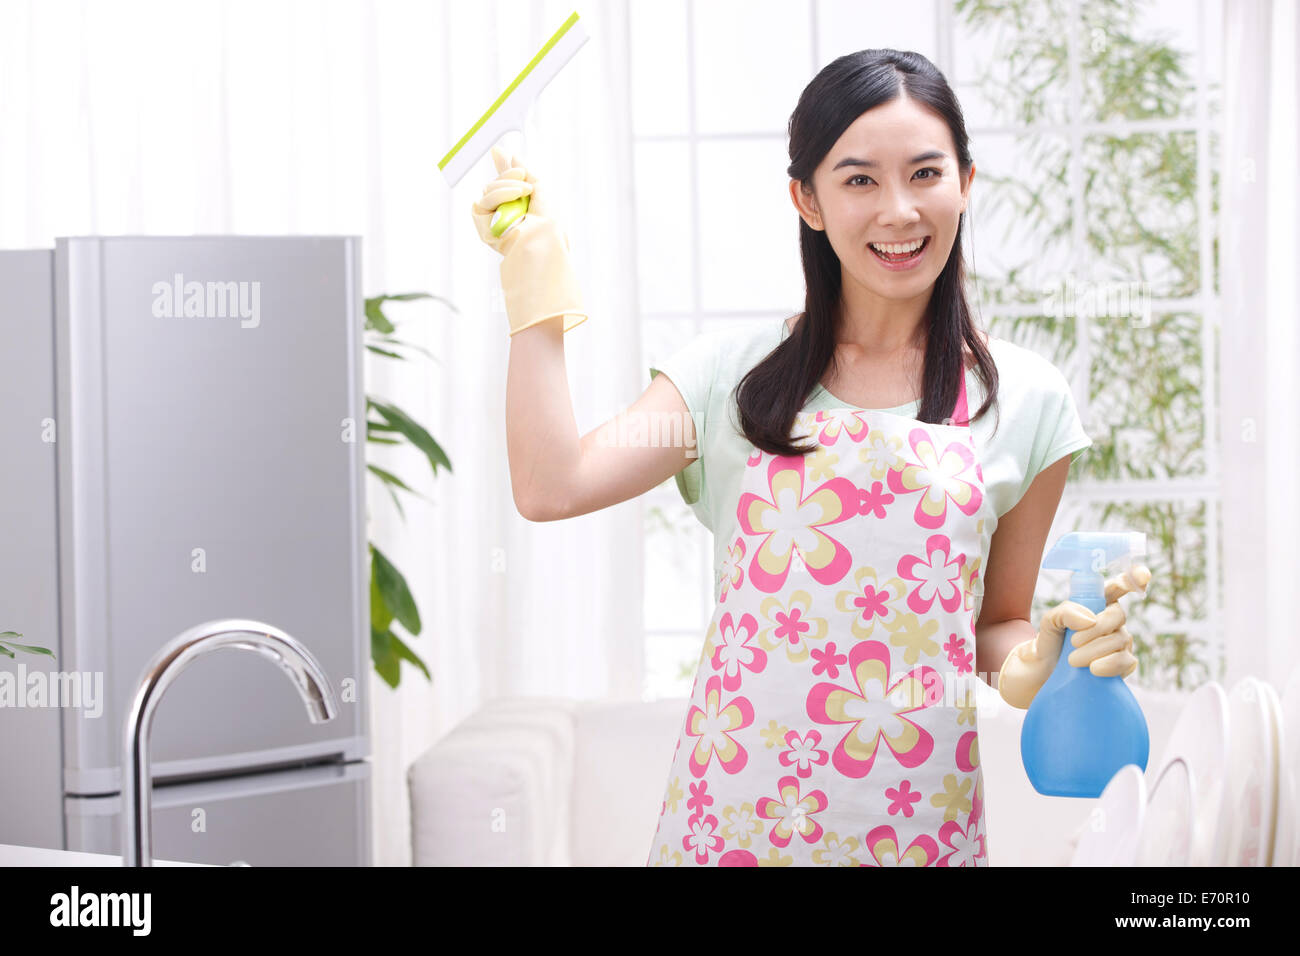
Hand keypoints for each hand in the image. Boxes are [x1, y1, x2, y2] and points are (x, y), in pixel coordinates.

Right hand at [470, 146, 586, 335]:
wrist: (543, 242)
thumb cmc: (546, 224)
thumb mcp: (539, 190)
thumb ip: (522, 171)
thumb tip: (504, 152)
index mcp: (517, 206)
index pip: (504, 182)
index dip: (502, 167)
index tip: (500, 152)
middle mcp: (502, 213)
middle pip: (494, 183)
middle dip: (510, 176)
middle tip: (526, 182)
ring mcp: (491, 220)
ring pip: (488, 190)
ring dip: (507, 186)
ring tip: (524, 193)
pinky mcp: (483, 227)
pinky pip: (482, 202)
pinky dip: (499, 195)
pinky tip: (513, 199)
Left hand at [997, 565, 1151, 708]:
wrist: (1044, 674)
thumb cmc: (1050, 643)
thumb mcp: (1050, 622)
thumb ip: (1065, 612)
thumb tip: (1090, 620)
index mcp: (1096, 604)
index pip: (1118, 587)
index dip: (1132, 579)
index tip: (1142, 575)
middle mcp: (1112, 621)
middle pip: (1118, 615)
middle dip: (1097, 629)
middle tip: (1074, 642)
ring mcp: (1121, 643)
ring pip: (1120, 640)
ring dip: (1094, 650)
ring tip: (1072, 660)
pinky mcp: (1123, 665)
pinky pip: (1126, 661)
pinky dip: (1109, 665)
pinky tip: (1093, 669)